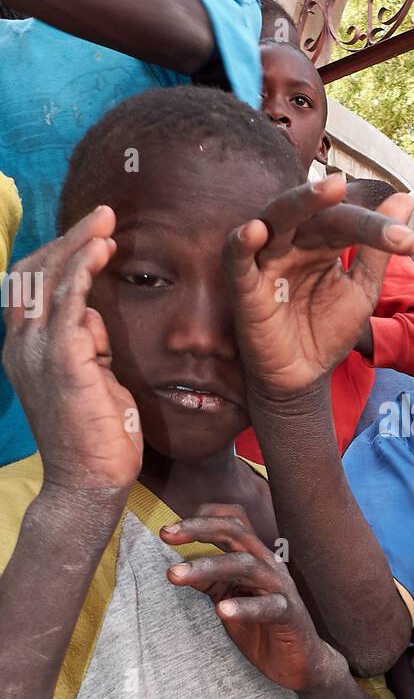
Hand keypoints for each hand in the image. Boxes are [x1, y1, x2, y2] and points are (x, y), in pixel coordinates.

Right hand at [2, 206, 142, 491]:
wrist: (90, 484)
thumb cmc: (98, 437)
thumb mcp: (91, 379)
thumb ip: (88, 345)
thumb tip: (94, 315)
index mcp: (25, 350)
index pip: (30, 286)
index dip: (57, 254)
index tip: (92, 234)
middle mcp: (22, 347)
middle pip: (34, 274)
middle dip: (68, 239)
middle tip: (103, 215)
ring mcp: (37, 354)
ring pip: (50, 282)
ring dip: (78, 246)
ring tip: (106, 223)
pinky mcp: (62, 363)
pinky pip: (68, 305)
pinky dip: (81, 272)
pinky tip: (99, 251)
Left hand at [161, 503, 342, 693]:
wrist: (301, 661)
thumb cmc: (263, 626)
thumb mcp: (228, 598)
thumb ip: (209, 581)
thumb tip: (177, 568)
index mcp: (255, 557)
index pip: (233, 522)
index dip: (202, 518)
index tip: (169, 530)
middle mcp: (269, 564)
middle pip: (236, 532)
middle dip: (199, 529)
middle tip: (166, 535)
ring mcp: (281, 587)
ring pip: (245, 565)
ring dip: (208, 566)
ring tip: (175, 575)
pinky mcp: (289, 614)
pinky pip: (269, 606)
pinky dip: (245, 607)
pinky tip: (222, 610)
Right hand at [223, 175, 413, 398]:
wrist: (304, 376)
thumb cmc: (328, 330)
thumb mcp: (361, 290)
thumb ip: (378, 249)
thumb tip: (405, 198)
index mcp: (322, 242)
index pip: (347, 222)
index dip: (377, 229)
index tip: (412, 243)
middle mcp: (294, 244)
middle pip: (308, 212)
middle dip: (323, 198)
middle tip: (342, 184)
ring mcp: (267, 262)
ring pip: (275, 221)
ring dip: (296, 204)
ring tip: (321, 189)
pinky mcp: (245, 287)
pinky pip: (237, 259)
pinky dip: (241, 244)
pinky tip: (255, 231)